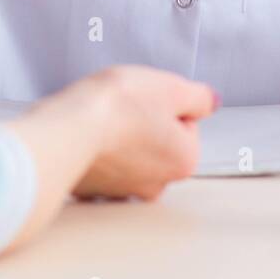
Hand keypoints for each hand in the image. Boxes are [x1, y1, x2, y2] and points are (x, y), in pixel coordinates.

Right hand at [71, 66, 216, 200]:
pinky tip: (86, 135)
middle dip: (144, 123)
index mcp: (184, 161)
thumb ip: (199, 97)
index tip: (146, 98)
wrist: (68, 127)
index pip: (184, 122)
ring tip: (102, 120)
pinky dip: (97, 152)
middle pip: (158, 141)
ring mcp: (122, 192)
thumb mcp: (170, 87)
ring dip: (120, 137)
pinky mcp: (92, 190)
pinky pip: (101, 166)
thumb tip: (211, 102)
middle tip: (124, 106)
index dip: (165, 102)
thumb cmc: (120, 105)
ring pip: (130, 154)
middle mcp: (157, 185)